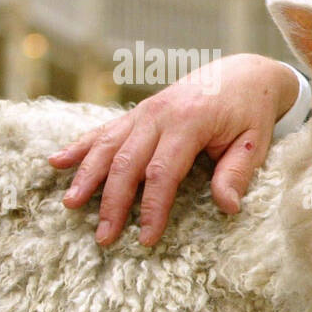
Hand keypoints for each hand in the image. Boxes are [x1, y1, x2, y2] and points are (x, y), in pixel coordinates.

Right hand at [48, 53, 299, 246]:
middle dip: (113, 203)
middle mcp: (159, 115)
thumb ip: (237, 173)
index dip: (152, 208)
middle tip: (103, 237)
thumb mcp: (254, 142)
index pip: (163, 173)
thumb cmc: (250, 112)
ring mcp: (144, 112)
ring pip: (107, 146)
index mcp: (189, 122)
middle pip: (127, 163)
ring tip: (71, 204)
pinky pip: (105, 130)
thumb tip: (228, 207)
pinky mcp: (138, 112)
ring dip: (87, 177)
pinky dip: (80, 146)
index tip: (146, 238)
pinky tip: (57, 162)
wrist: (244, 73)